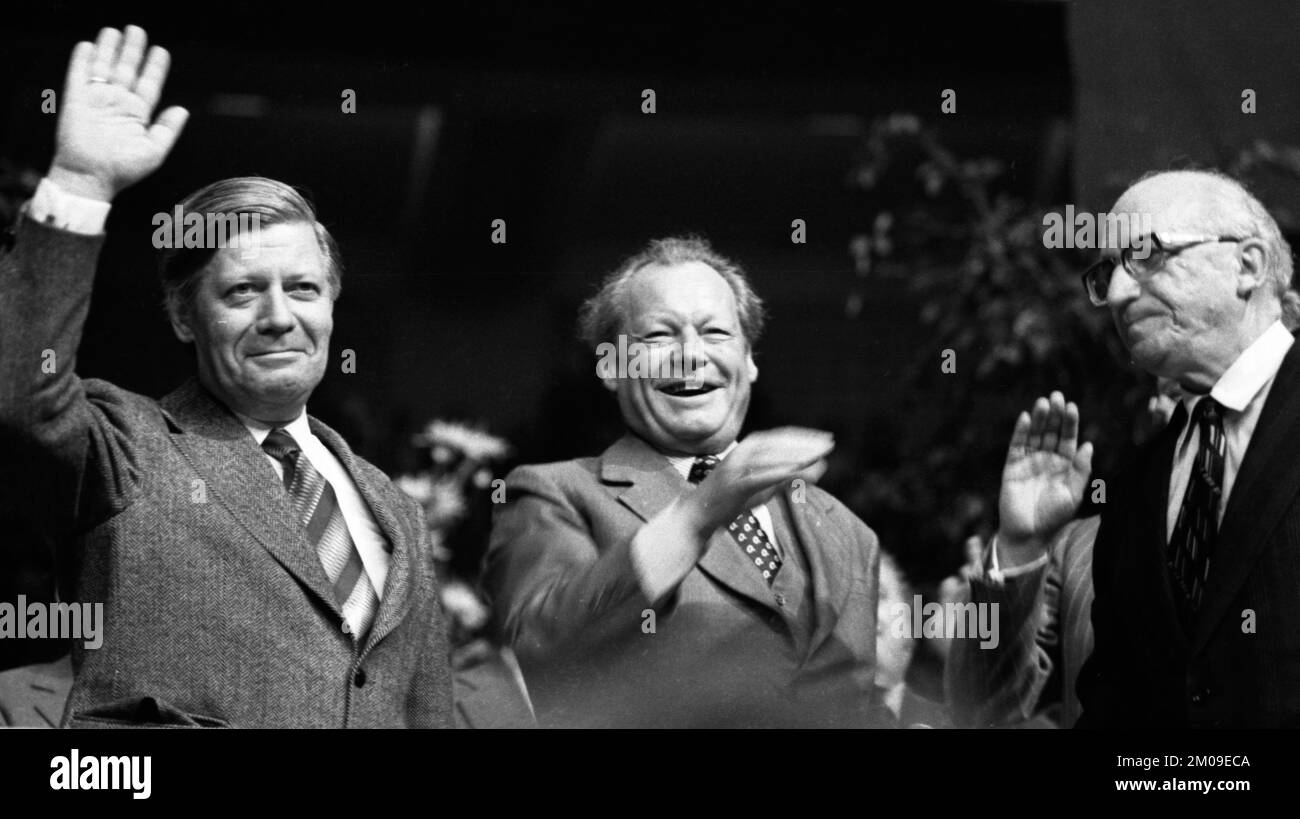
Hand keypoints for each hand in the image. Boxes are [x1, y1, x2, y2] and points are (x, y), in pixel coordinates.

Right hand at [48, 26, 188, 201]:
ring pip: (104, 68)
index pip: (148, 84)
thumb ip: (168, 129)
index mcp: (137, 114)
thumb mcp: (154, 151)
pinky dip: (83, 60)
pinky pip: (79, 75)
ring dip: (109, 49)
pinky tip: (88, 46)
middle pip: (127, 70)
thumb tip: (182, 109)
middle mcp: (118, 104)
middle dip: (132, 51)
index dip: (154, 67)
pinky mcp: (76, 100)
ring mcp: (97, 100)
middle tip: (137, 31)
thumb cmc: (123, 170)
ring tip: (114, 31)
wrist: (91, 177)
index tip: (161, 51)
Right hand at [680, 427, 833, 536]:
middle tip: (829, 444)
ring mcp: (736, 468)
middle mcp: (741, 453)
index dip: (804, 436)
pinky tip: (799, 472)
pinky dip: (781, 472)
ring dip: (797, 456)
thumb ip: (788, 477)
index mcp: (746, 448)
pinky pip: (762, 476)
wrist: (698, 515)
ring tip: (819, 456)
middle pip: (778, 444)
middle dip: (805, 443)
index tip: (825, 438)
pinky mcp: (735, 485)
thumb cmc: (732, 499)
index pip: (779, 438)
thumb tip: (820, 468)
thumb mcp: (763, 486)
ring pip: (772, 458)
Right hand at [996, 391, 1092, 557]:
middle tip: (1056, 396)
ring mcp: (1029, 461)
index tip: (1071, 407)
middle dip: (1055, 415)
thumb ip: (1081, 470)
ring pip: (1035, 434)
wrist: (1028, 534)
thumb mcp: (1073, 494)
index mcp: (1064, 465)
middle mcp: (1047, 460)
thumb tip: (1089, 444)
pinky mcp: (1012, 466)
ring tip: (1043, 402)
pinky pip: (1017, 445)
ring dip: (1039, 418)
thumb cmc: (1053, 517)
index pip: (1068, 438)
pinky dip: (1021, 431)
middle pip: (1052, 432)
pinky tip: (1027, 418)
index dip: (1070, 423)